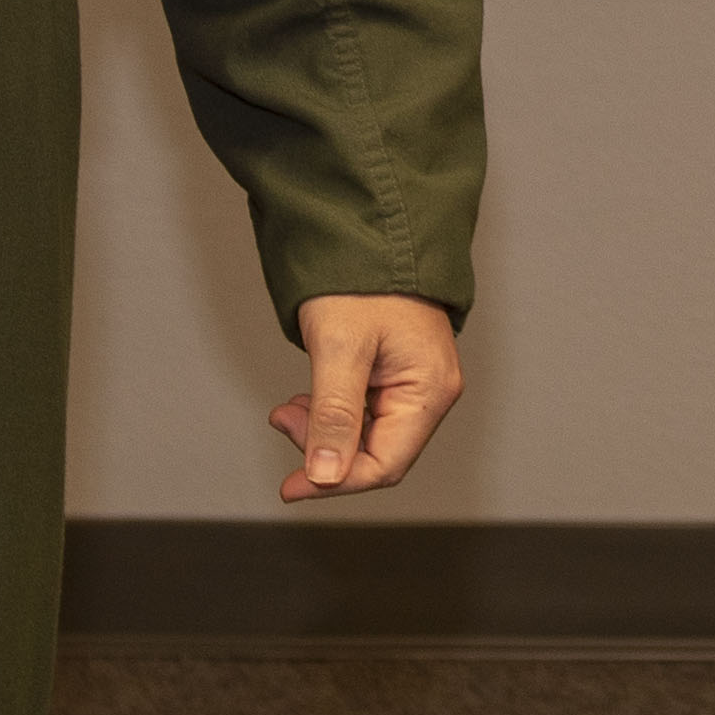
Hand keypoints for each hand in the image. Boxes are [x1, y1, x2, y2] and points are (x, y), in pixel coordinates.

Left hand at [275, 294, 461, 499]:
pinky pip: (365, 415)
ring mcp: (415, 384)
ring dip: (324, 433)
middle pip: (377, 455)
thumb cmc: (364, 281)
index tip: (291, 485)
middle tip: (284, 420)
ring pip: (367, 438)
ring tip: (289, 409)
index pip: (385, 465)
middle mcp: (430, 393)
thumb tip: (325, 476)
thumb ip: (334, 416)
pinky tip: (307, 401)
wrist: (370, 230)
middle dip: (325, 452)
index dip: (336, 482)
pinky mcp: (397, 375)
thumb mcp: (340, 348)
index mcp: (430, 391)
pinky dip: (331, 415)